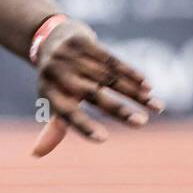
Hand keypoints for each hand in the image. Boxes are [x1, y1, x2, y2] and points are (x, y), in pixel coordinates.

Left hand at [31, 18, 163, 156]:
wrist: (50, 37)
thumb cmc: (56, 79)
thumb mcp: (51, 100)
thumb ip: (53, 127)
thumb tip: (35, 154)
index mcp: (50, 93)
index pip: (66, 113)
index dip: (83, 126)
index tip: (103, 139)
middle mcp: (59, 75)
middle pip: (92, 95)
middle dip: (118, 110)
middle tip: (141, 124)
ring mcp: (71, 57)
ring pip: (109, 78)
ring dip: (135, 93)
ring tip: (157, 108)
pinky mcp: (83, 43)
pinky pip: (112, 60)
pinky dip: (131, 73)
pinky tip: (147, 87)